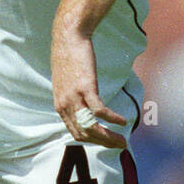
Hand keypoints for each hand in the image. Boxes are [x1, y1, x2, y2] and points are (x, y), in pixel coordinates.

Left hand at [52, 25, 126, 147]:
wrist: (68, 37)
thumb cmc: (70, 57)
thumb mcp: (66, 82)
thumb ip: (72, 97)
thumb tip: (83, 105)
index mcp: (60, 106)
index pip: (76, 133)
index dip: (93, 141)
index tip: (107, 142)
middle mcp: (65, 105)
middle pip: (84, 135)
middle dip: (104, 143)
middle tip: (120, 146)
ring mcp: (74, 97)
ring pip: (91, 127)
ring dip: (109, 137)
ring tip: (123, 140)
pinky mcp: (85, 87)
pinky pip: (100, 111)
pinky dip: (112, 119)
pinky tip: (123, 121)